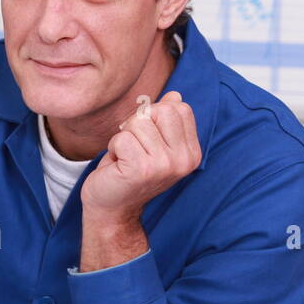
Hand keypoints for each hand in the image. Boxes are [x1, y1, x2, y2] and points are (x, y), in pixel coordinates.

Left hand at [80, 90, 200, 220]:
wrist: (112, 208)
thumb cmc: (129, 172)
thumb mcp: (152, 143)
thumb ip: (165, 120)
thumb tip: (175, 95)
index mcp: (191, 152)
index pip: (179, 108)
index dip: (154, 115)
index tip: (145, 138)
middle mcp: (184, 160)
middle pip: (161, 110)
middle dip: (138, 123)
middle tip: (132, 147)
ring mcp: (165, 166)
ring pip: (138, 123)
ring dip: (123, 138)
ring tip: (125, 158)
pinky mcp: (142, 169)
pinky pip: (122, 138)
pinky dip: (113, 148)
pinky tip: (118, 165)